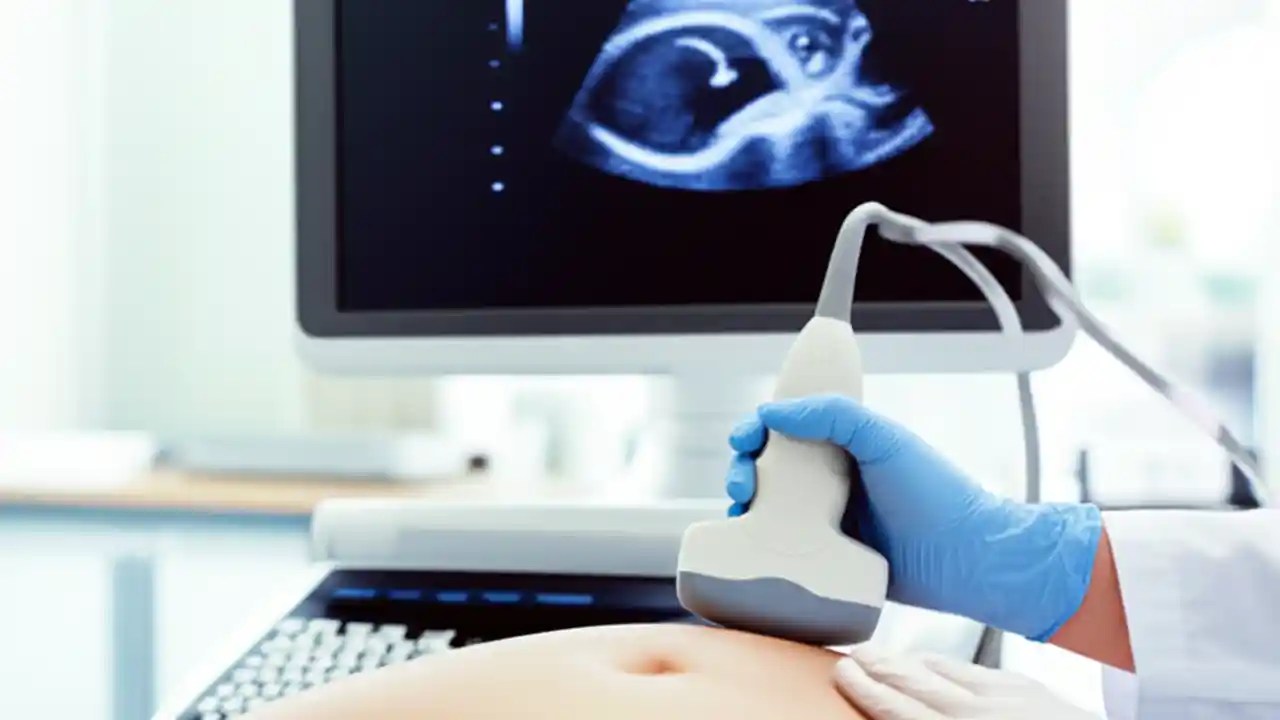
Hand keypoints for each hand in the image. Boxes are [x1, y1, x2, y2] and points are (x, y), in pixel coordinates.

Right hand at [725, 395, 1100, 640]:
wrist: (968, 561)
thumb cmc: (936, 494)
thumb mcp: (883, 438)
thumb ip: (832, 414)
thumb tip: (773, 412)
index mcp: (843, 447)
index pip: (786, 429)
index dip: (757, 429)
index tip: (744, 436)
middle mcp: (831, 482)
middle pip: (768, 469)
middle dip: (742, 469)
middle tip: (742, 484)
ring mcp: (828, 523)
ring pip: (769, 510)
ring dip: (745, 508)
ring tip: (742, 513)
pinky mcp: (828, 563)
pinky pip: (784, 552)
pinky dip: (760, 548)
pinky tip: (751, 549)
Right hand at [834, 646, 1098, 719]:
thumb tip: (910, 710)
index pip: (900, 709)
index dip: (866, 689)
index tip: (843, 672)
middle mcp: (982, 714)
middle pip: (915, 682)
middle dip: (878, 667)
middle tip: (852, 656)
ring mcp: (1010, 698)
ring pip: (945, 669)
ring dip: (908, 660)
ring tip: (884, 654)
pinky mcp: (1034, 691)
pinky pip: (979, 669)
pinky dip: (949, 663)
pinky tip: (942, 663)